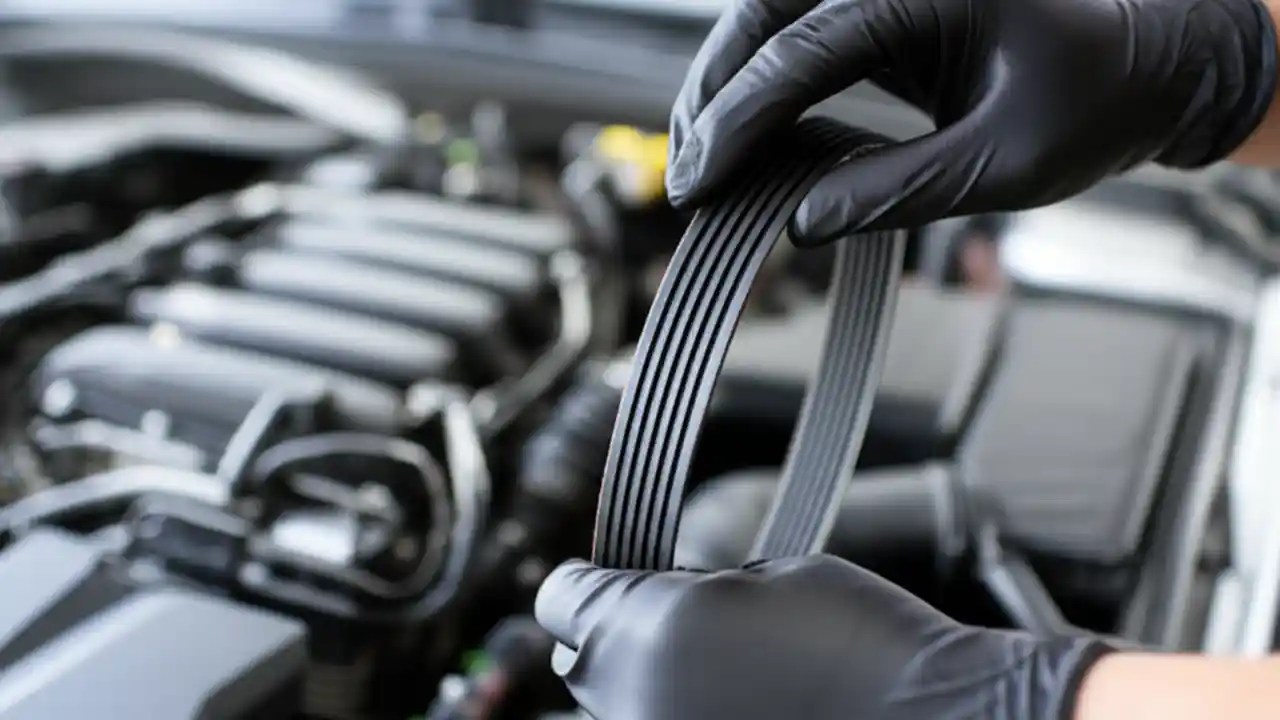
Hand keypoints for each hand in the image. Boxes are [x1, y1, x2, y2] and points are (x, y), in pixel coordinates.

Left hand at [535, 555, 1109, 719]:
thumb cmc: (868, 644)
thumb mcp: (771, 574)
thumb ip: (693, 587)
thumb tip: (661, 597)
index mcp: (637, 632)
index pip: (560, 597)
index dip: (590, 582)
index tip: (611, 580)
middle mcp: (626, 705)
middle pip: (579, 662)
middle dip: (619, 639)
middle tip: (684, 629)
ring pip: (615, 711)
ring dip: (649, 691)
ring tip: (723, 681)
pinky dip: (682, 719)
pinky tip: (743, 712)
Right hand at [666, 0, 1278, 241]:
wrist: (1154, 70)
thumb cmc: (1097, 105)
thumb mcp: (1001, 163)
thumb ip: (895, 189)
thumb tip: (802, 223)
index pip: (805, 47)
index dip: (740, 119)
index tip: (698, 179)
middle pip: (769, 12)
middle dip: (714, 92)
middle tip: (687, 173)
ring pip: (775, 17)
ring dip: (729, 82)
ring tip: (701, 157)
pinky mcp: (891, 10)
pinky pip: (805, 34)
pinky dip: (766, 81)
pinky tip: (747, 134)